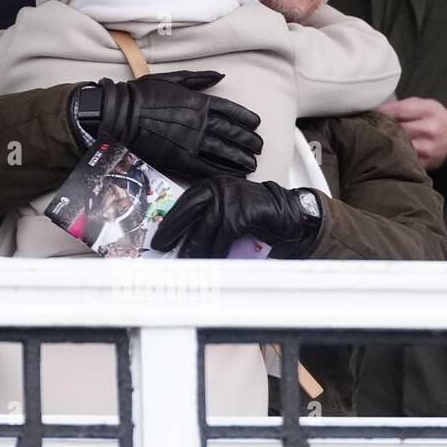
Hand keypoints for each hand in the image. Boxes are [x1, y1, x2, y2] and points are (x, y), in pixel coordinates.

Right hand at [72, 70, 262, 178]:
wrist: (121, 115)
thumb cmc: (142, 94)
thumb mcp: (173, 78)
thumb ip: (199, 78)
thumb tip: (221, 76)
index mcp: (199, 101)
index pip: (232, 111)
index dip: (246, 119)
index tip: (256, 124)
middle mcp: (200, 122)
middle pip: (233, 133)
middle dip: (249, 141)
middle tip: (259, 147)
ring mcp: (192, 142)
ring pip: (225, 152)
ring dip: (242, 158)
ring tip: (252, 163)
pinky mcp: (181, 159)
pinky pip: (208, 168)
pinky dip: (224, 172)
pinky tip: (235, 175)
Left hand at [151, 176, 323, 258]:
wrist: (287, 211)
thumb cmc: (255, 214)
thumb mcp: (228, 209)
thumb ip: (208, 217)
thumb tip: (182, 238)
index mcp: (212, 185)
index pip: (184, 203)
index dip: (170, 221)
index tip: (159, 237)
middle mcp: (219, 188)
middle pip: (189, 212)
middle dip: (173, 232)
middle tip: (162, 248)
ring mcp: (231, 199)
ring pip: (205, 229)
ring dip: (194, 248)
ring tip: (187, 261)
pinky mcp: (242, 213)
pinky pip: (223, 238)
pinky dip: (217, 252)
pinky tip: (213, 260)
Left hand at [376, 96, 446, 169]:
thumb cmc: (433, 119)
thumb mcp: (424, 105)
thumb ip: (402, 106)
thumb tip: (376, 111)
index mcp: (429, 111)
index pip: (400, 110)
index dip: (382, 112)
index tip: (369, 113)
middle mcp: (429, 130)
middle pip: (397, 129)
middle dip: (381, 128)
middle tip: (367, 128)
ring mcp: (427, 149)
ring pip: (398, 146)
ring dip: (384, 144)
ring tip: (375, 140)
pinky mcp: (423, 164)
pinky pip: (402, 160)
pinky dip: (391, 156)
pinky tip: (385, 152)